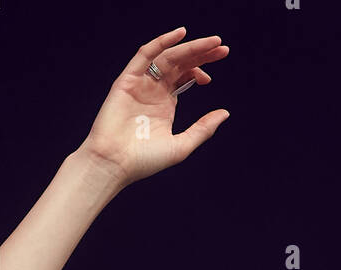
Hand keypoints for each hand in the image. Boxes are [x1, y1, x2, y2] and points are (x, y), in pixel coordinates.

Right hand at [77, 26, 229, 186]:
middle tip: (221, 47)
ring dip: (189, 47)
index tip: (211, 77)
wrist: (114, 164)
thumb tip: (225, 113)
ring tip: (210, 43)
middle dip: (201, 53)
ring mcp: (140, 83)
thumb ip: (203, 129)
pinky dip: (161, 42)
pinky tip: (180, 34)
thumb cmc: (143, 161)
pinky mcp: (127, 80)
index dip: (200, 69)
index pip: (185, 76)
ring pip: (167, 57)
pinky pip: (145, 55)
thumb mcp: (181, 146)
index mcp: (165, 103)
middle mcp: (153, 90)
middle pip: (180, 63)